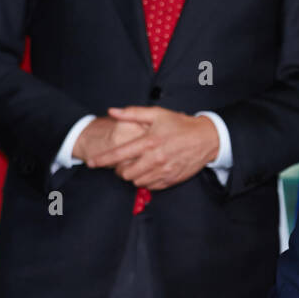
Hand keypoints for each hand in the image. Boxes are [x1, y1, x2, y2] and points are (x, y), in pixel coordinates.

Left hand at [86, 106, 219, 190]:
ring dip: (133, 176)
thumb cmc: (181, 125)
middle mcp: (155, 158)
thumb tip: (113, 111)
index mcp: (149, 142)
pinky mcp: (171, 179)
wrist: (207, 138)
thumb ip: (133, 113)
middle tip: (123, 163)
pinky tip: (149, 171)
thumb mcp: (157, 114)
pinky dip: (146, 181)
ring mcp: (164, 171)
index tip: (92, 163)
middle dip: (120, 169)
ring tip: (137, 166)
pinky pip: (151, 186)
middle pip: (126, 173)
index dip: (102, 159)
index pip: (119, 154)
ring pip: (137, 181)